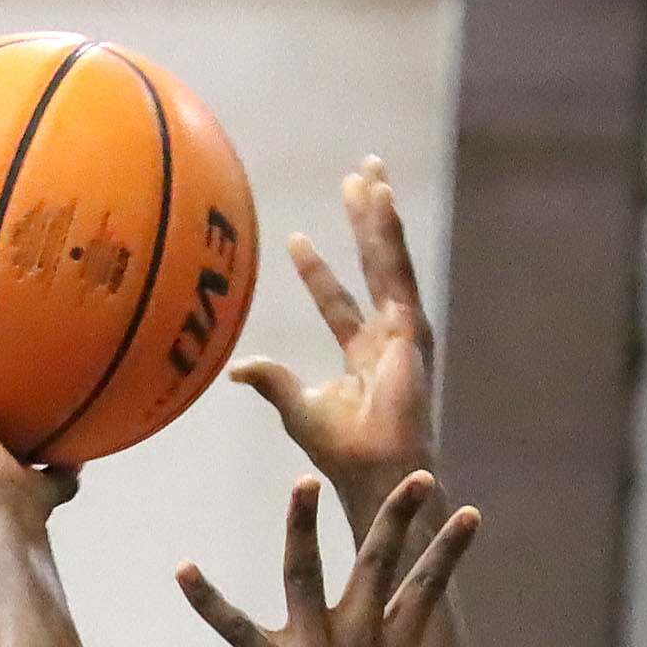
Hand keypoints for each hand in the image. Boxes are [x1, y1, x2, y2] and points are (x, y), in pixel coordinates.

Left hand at [178, 472, 518, 646]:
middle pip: (376, 562)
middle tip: (415, 478)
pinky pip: (234, 628)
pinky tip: (183, 569)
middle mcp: (359, 640)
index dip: (449, 549)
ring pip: (304, 572)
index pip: (428, 587)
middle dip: (397, 518)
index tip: (468, 515)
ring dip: (301, 525)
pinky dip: (208, 599)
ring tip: (302, 483)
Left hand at [231, 157, 436, 524]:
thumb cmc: (343, 455)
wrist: (375, 473)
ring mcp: (401, 333)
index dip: (319, 275)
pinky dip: (390, 233)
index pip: (339, 306)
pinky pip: (397, 270)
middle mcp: (385, 340)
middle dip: (365, 225)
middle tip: (357, 179)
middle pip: (373, 269)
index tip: (297, 239)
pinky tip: (383, 198)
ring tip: (371, 172)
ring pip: (388, 261)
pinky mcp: (410, 329)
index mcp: (362, 359)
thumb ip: (271, 380)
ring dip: (380, 216)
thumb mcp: (296, 408)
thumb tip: (236, 366)